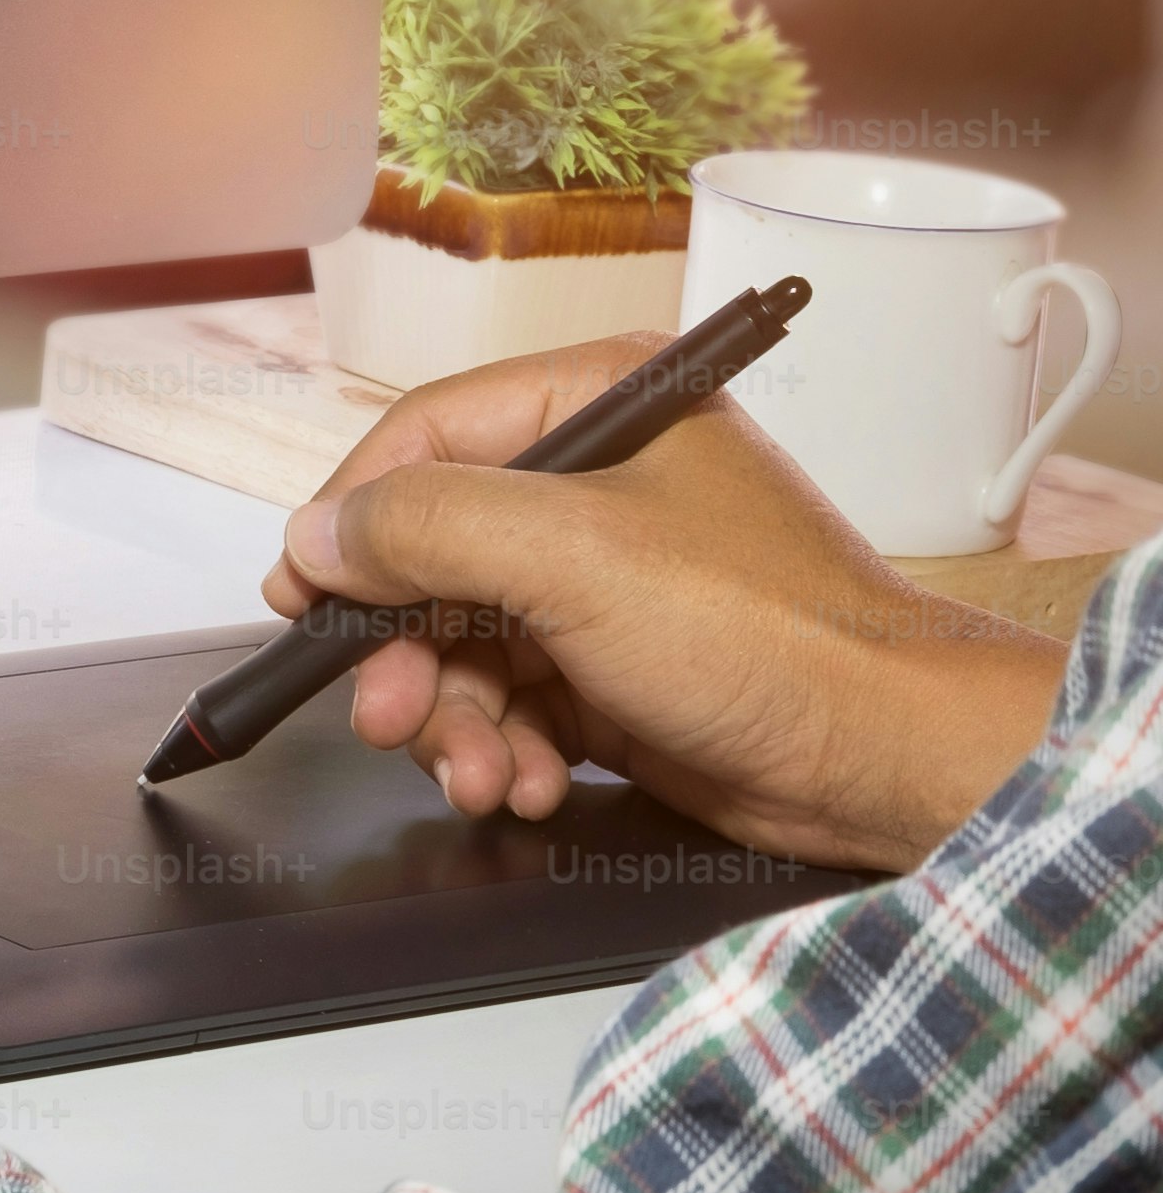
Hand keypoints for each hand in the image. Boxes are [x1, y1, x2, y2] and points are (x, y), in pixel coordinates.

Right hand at [268, 335, 1063, 871]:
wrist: (891, 763)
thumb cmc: (768, 635)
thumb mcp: (571, 556)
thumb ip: (425, 528)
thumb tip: (315, 535)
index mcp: (599, 407)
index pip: (424, 437)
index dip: (350, 517)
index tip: (300, 594)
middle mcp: (600, 484)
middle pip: (435, 555)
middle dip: (407, 651)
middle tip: (389, 717)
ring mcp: (611, 582)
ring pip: (466, 640)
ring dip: (456, 718)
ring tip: (478, 776)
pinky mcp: (622, 669)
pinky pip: (516, 699)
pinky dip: (506, 748)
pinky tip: (526, 786)